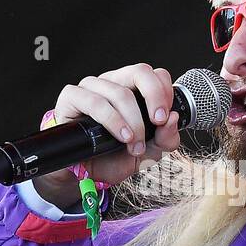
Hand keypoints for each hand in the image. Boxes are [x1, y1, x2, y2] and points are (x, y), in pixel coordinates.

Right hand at [33, 63, 182, 203]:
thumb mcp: (149, 153)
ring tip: (134, 144)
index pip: (155, 74)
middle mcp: (114, 83)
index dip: (165, 92)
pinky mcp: (72, 97)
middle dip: (154, 97)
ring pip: (119, 92)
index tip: (165, 117)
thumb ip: (166, 139)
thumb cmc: (114, 157)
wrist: (86, 174)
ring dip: (133, 121)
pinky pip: (94, 101)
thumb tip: (173, 119)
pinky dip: (112, 120)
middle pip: (140, 71)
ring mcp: (92, 87)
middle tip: (157, 121)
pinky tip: (120, 136)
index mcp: (133, 89)